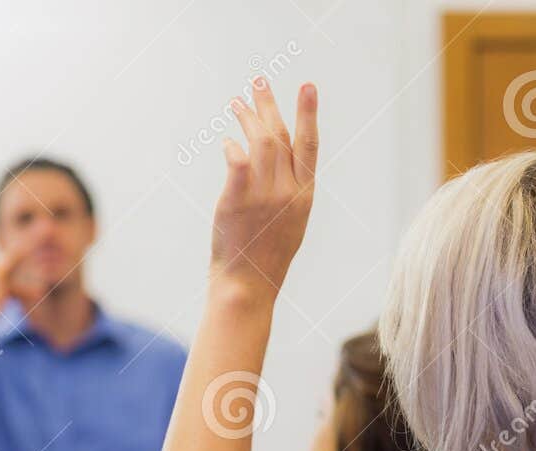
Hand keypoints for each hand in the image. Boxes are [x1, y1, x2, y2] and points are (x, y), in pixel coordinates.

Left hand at [208, 78, 317, 300]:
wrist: (248, 284)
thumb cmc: (266, 258)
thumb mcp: (290, 223)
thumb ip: (288, 192)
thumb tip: (274, 162)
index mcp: (304, 195)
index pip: (309, 145)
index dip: (309, 113)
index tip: (307, 87)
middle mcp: (287, 191)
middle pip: (280, 136)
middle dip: (270, 104)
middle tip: (259, 81)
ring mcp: (263, 195)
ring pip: (259, 142)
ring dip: (247, 117)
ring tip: (237, 102)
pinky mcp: (237, 200)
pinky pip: (236, 160)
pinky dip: (232, 145)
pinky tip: (226, 139)